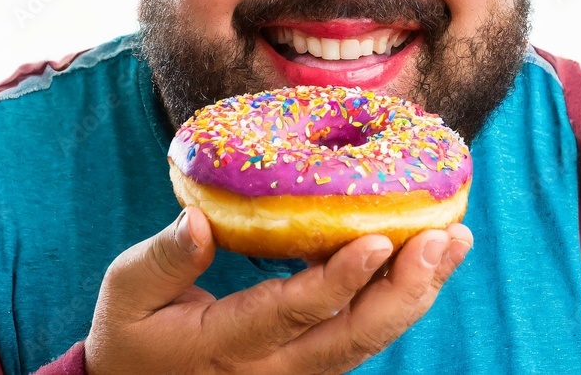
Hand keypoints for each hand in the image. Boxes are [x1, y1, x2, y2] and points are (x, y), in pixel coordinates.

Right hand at [84, 207, 472, 373]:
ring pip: (369, 340)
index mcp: (228, 346)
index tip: (378, 239)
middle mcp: (275, 369)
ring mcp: (300, 373)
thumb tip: (199, 220)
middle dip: (405, 289)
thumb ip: (163, 259)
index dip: (338, 280)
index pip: (292, 314)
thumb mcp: (127, 294)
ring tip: (453, 242)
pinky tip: (425, 260)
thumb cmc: (133, 335)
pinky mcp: (312, 365)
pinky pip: (364, 336)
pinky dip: (399, 298)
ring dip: (416, 292)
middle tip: (445, 238)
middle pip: (354, 338)